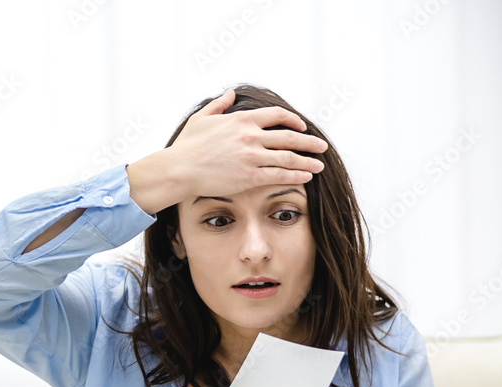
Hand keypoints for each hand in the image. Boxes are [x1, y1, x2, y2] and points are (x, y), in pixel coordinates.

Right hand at [127, 88, 328, 214]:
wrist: (179, 169)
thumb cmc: (187, 146)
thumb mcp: (202, 118)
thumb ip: (219, 104)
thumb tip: (230, 93)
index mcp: (242, 120)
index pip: (278, 116)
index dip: (294, 122)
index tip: (302, 128)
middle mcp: (251, 136)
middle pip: (290, 138)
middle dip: (310, 143)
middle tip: (322, 147)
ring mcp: (251, 157)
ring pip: (288, 158)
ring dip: (307, 162)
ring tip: (319, 166)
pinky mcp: (249, 176)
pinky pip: (279, 175)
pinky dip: (295, 176)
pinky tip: (305, 177)